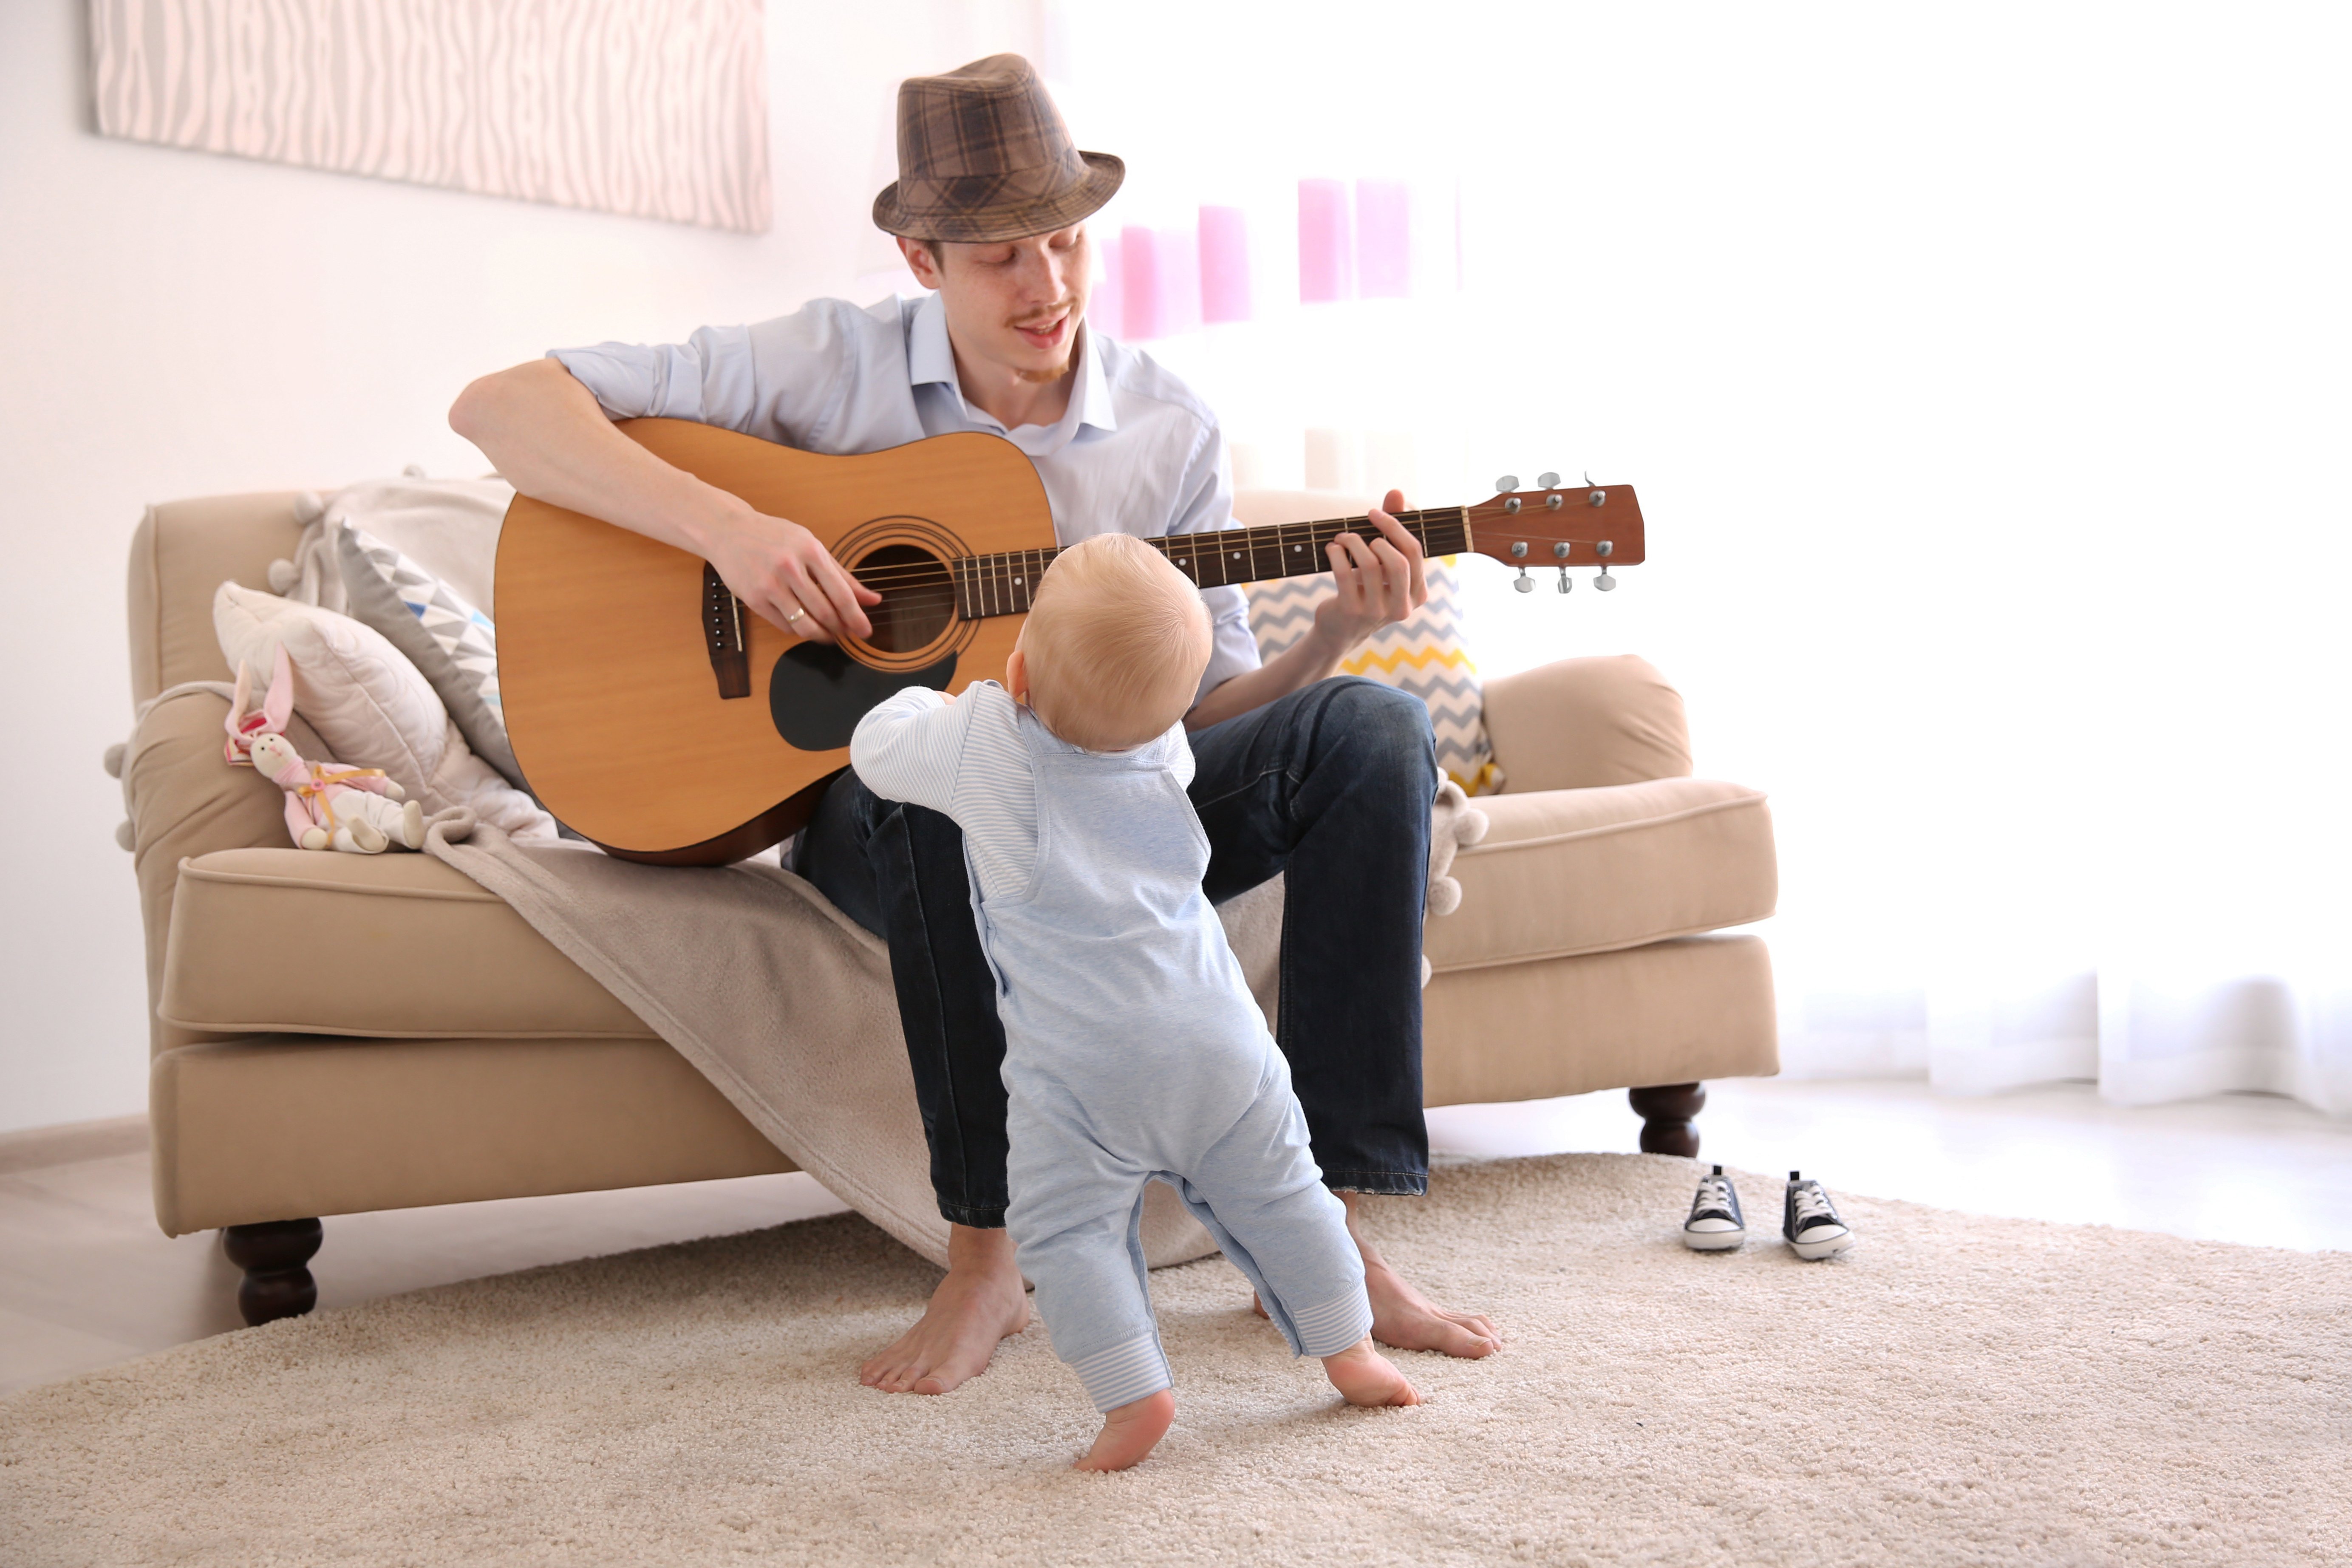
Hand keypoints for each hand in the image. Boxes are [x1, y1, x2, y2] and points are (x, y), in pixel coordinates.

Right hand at [703, 509, 880, 643]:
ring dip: (821, 636)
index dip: (856, 617)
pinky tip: (803, 626)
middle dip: (840, 629)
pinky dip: (798, 630)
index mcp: (810, 551)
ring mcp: (770, 585)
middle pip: (825, 613)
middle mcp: (790, 567)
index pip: (841, 593)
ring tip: (828, 636)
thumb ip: (843, 576)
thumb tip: (873, 600)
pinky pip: (784, 626)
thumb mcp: (812, 547)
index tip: (865, 631)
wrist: (729, 532)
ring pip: (804, 625)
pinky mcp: (754, 599)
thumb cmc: (775, 538)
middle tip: (846, 634)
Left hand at [1310, 489, 1427, 654]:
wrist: (1340, 630)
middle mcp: (1403, 607)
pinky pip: (1344, 573)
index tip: (1374, 513)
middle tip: (1358, 528)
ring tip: (1341, 538)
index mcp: (1418, 594)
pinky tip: (1331, 549)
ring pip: (1369, 565)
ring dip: (1352, 542)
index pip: (1415, 553)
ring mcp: (1377, 612)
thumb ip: (1392, 528)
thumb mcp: (1382, 562)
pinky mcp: (1352, 612)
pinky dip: (1336, 553)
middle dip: (1378, 536)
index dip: (1395, 527)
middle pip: (1399, 562)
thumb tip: (1397, 492)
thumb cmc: (1365, 589)